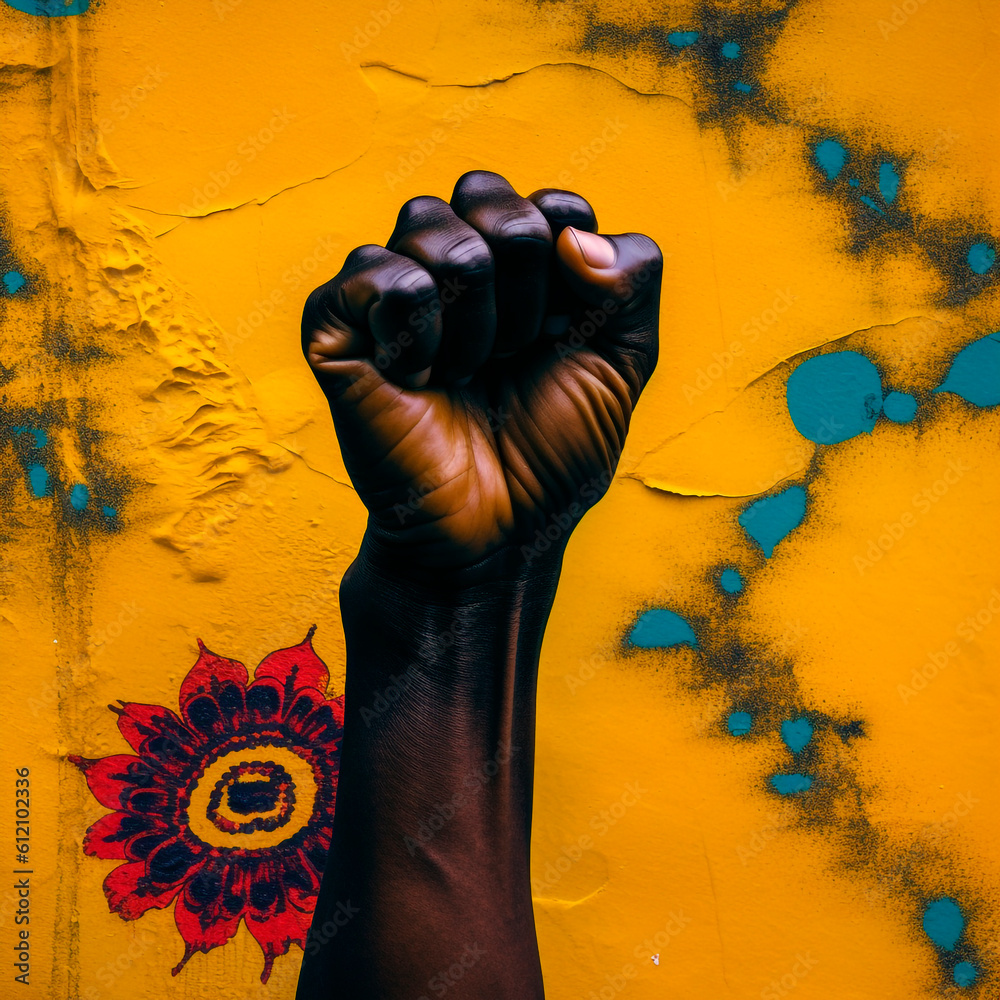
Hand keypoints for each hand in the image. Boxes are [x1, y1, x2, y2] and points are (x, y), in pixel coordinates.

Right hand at [302, 170, 661, 570]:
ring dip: (471, 315)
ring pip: (428, 222)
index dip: (571, 267)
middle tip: (513, 356)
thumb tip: (570, 235)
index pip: (551, 204)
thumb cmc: (551, 454)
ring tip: (465, 374)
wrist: (494, 530)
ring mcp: (394, 292)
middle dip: (521, 281)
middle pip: (485, 193)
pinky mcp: (339, 323)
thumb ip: (632, 279)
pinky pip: (380, 272)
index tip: (565, 339)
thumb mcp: (621, 365)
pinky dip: (415, 330)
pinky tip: (416, 378)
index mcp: (522, 271)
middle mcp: (456, 270)